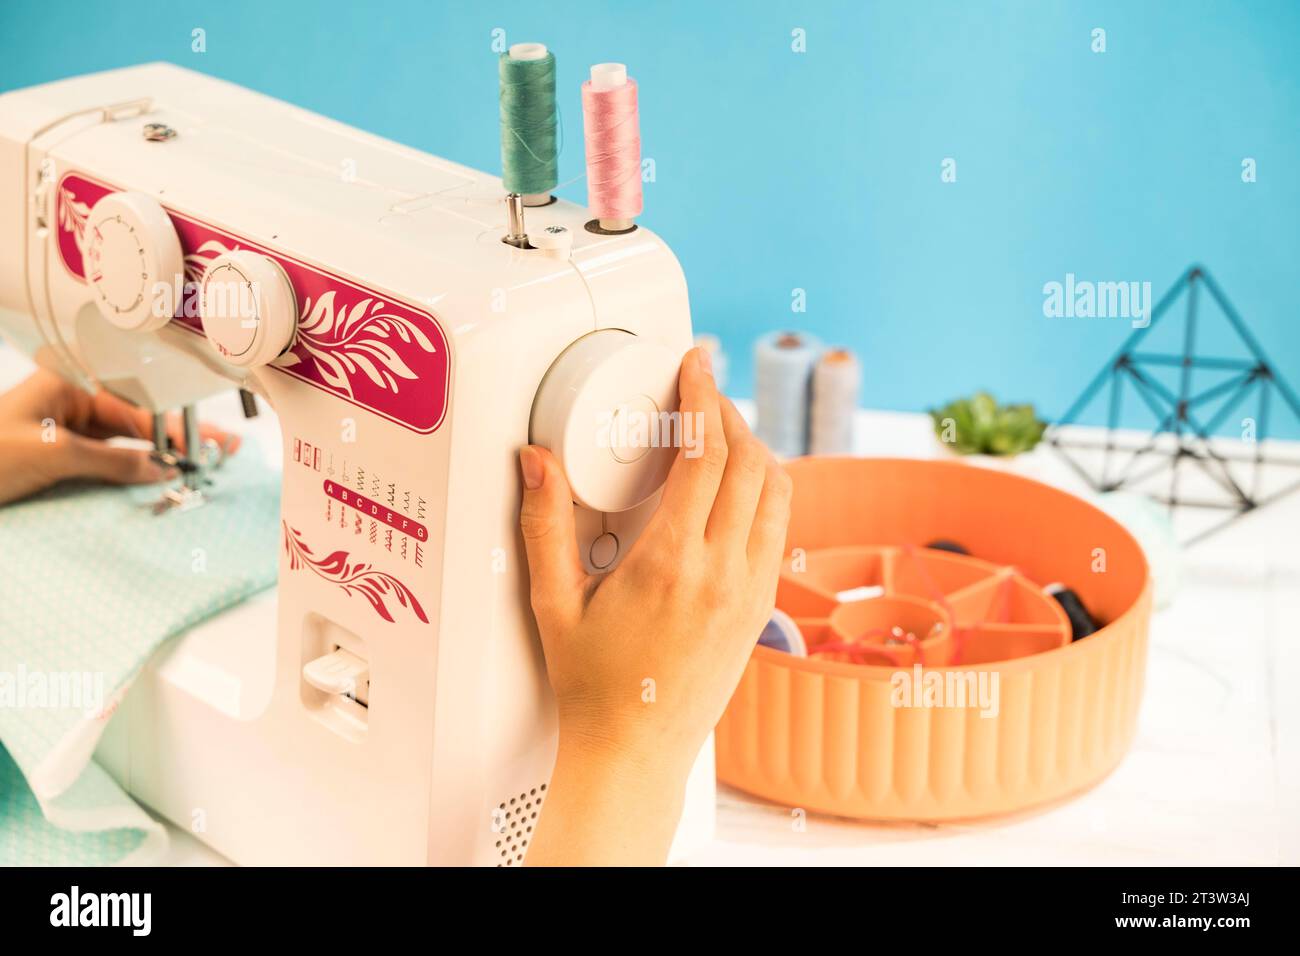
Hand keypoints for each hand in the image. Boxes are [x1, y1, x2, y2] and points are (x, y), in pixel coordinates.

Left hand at [0, 368, 239, 505]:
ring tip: (201, 463)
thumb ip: (112, 461)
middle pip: (136, 420)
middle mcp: (68, 400)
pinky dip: (133, 468)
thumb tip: (161, 469)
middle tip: (220, 451)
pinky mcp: (59, 453)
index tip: (209, 440)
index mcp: (65, 383)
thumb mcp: (52, 454)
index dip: (176, 425)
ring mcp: (64, 427)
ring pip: (125, 441)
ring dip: (159, 456)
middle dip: (177, 438)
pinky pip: (107, 458)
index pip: (135, 404)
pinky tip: (159, 475)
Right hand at [518, 346, 791, 864]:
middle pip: (750, 461)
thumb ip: (542, 526)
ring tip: (718, 433)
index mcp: (672, 564)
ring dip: (753, 449)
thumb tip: (536, 463)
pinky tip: (736, 488)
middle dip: (728, 413)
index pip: (705, 454)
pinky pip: (778, 527)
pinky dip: (765, 489)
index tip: (696, 363)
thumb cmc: (593, 688)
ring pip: (777, 491)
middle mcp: (723, 573)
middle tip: (700, 392)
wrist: (636, 752)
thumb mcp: (553, 603)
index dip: (704, 396)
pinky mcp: (761, 609)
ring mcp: (750, 591)